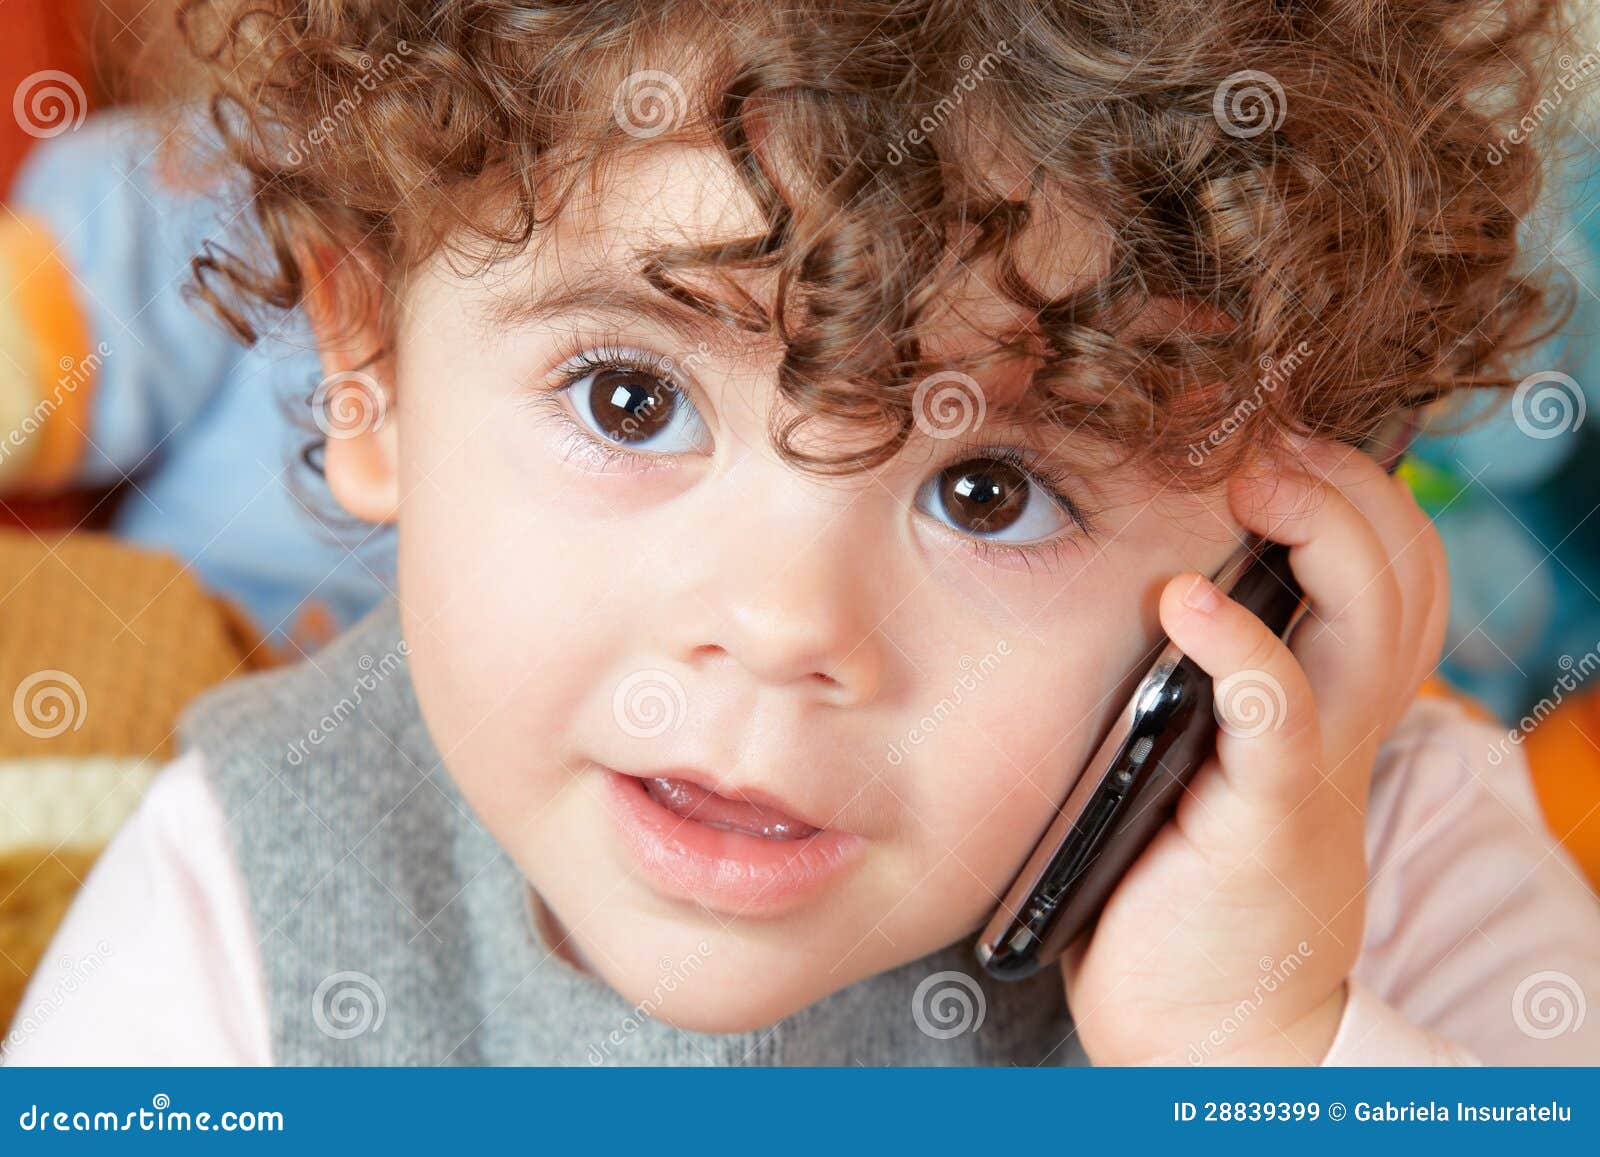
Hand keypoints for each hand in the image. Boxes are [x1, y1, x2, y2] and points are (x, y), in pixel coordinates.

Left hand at [1059, 436, 1448, 1064]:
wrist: (1204, 1025)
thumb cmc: (1181, 878)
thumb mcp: (1206, 753)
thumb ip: (1199, 674)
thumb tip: (1138, 569)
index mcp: (1331, 698)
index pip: (1392, 561)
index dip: (1354, 480)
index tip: (1275, 425)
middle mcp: (1345, 721)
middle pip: (1402, 563)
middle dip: (1346, 477)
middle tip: (1264, 431)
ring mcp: (1316, 767)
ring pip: (1370, 612)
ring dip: (1319, 523)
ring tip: (1251, 474)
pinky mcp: (1269, 817)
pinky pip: (1278, 713)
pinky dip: (1244, 648)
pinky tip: (1188, 601)